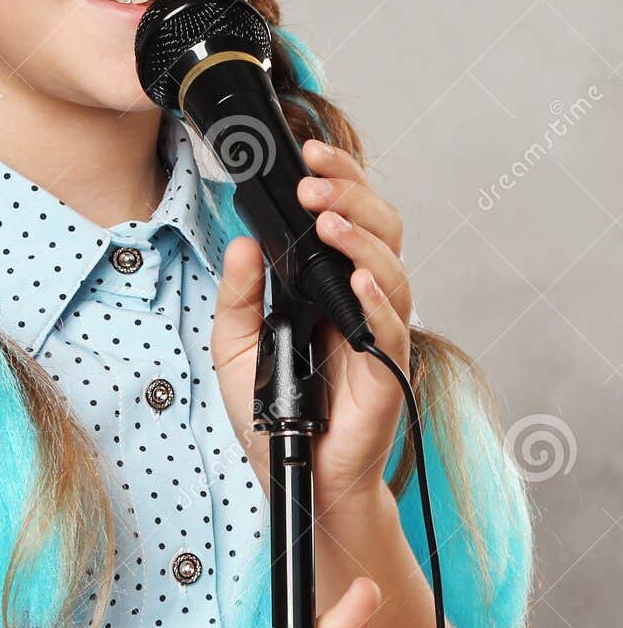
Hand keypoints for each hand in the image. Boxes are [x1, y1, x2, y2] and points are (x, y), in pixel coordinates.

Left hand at [211, 138, 412, 518]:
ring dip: (359, 238)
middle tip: (313, 180)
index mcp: (330, 284)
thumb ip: (238, 296)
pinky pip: (391, 327)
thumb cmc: (275, 412)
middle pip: (379, 227)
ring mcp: (380, 333)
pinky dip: (375, 299)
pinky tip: (356, 281)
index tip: (307, 153)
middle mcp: (362, 300)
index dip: (335, 179)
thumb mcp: (236, 346)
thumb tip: (241, 243)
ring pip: (390, 268)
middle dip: (349, 194)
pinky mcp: (388, 370)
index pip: (345, 216)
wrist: (294, 474)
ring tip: (326, 220)